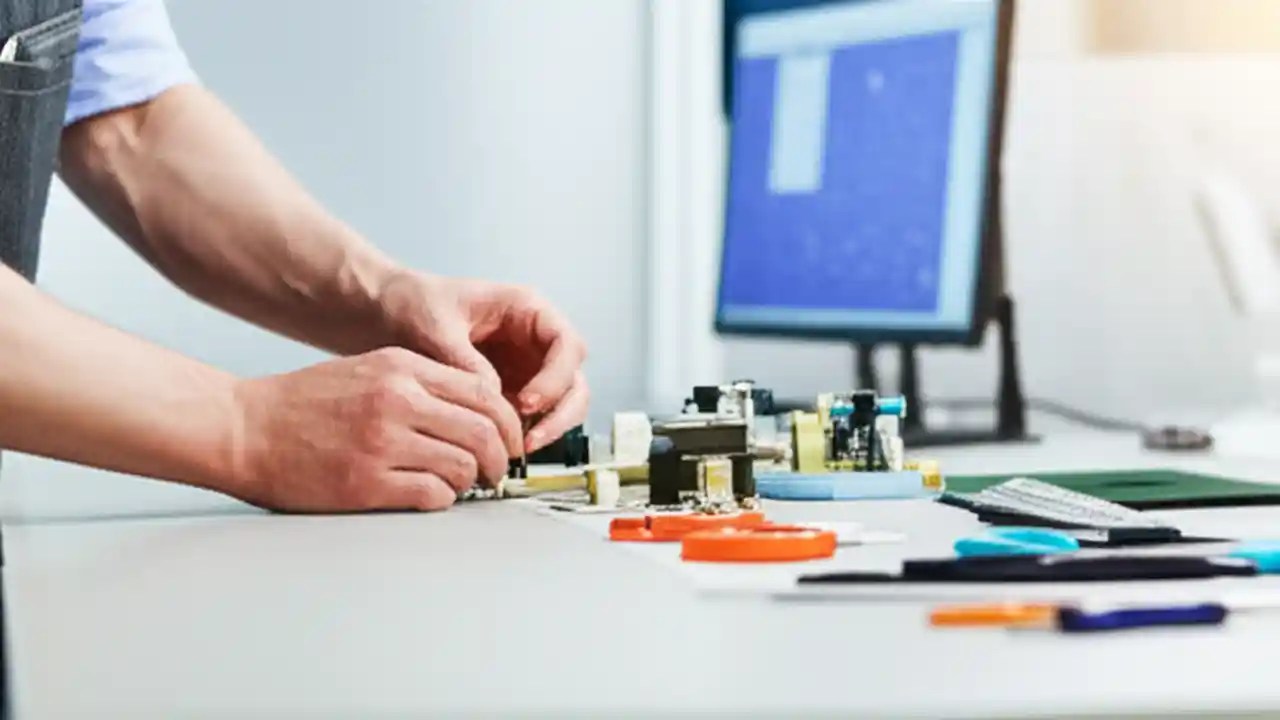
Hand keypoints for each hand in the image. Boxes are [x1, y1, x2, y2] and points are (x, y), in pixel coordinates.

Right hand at [229, 347, 523, 511]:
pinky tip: (429, 496)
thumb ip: (421, 383)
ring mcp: (382, 443)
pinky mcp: (366, 483)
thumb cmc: (302, 404)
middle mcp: (397, 400)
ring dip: (470, 482)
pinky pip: (433, 495)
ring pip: (464, 466)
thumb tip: (476, 411)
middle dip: (500, 458)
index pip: (485, 393)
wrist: (242, 428)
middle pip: (485, 431)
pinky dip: (442, 500)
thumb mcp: (368, 369)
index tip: (510, 439)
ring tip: (458, 485)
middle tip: (496, 472)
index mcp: (402, 369)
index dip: (508, 422)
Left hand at [379, 271, 588, 451]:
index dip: (555, 377)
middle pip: (573, 380)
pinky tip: (500, 448)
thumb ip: (465, 361)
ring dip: (548, 429)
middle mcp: (534, 341)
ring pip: (560, 405)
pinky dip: (525, 436)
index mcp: (526, 310)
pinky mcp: (510, 393)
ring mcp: (526, 369)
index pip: (566, 344)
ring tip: (516, 450)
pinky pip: (532, 419)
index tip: (527, 402)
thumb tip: (491, 397)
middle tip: (529, 438)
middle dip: (559, 412)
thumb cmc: (413, 302)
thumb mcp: (435, 325)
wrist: (384, 313)